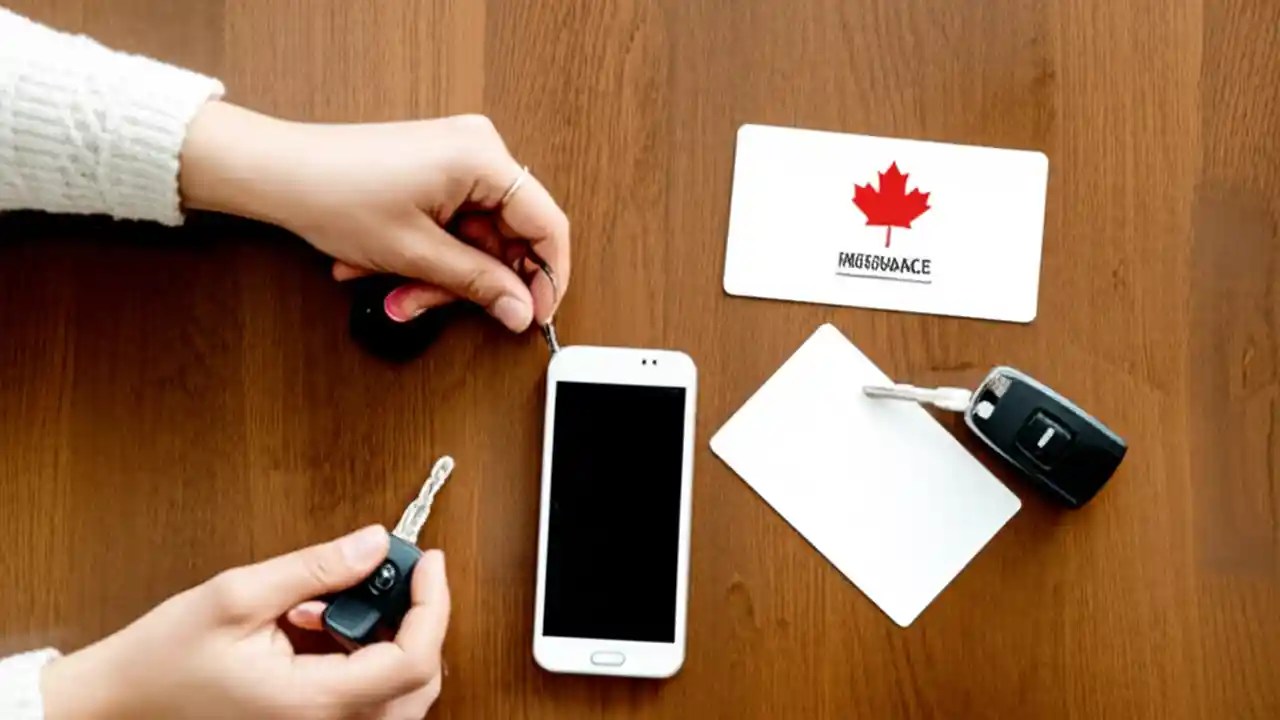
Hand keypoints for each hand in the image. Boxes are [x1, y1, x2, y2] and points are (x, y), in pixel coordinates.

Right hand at [42, 526, 449, 719]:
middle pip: (418, 682)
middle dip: (419, 619)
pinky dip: (367, 659)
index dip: (433, 605)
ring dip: (392, 639)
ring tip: (340, 603)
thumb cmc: (164, 659)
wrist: (122, 704)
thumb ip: (315, 568)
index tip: (428, 562)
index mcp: (313, 703)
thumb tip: (375, 543)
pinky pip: (369, 701)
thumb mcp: (238, 596)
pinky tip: (324, 629)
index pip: (412, 660)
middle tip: (397, 574)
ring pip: (399, 695)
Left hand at [180, 102, 570, 330]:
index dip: (547, 277)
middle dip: (472, 281)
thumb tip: (521, 310)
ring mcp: (455, 158)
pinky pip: (453, 224)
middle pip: (507, 235)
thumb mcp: (416, 254)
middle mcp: (477, 150)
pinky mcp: (435, 170)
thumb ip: (479, 284)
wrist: (277, 172)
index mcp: (483, 158)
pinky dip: (428, 255)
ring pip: (476, 237)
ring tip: (397, 292)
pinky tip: (389, 267)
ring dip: (442, 275)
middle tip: (437, 307)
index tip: (534, 314)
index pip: (546, 224)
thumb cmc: (335, 194)